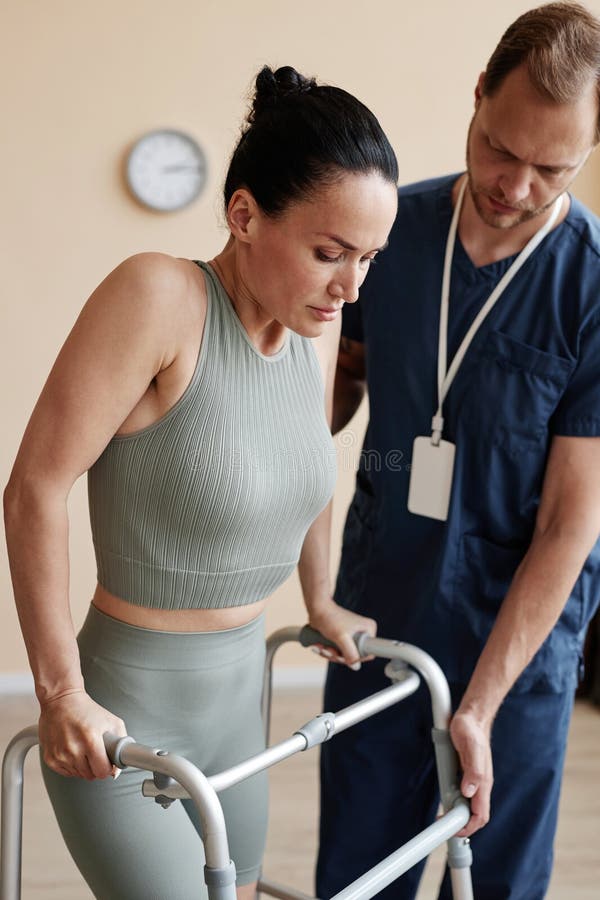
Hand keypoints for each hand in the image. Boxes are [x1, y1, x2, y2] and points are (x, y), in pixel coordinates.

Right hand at [39, 690, 126, 780]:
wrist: (61, 700)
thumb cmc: (86, 710)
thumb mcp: (111, 721)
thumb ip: (121, 744)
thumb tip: (117, 769)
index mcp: (90, 740)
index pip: (102, 771)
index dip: (107, 768)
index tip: (106, 762)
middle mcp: (73, 749)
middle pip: (90, 775)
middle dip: (95, 766)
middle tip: (94, 751)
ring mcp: (60, 755)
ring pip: (78, 775)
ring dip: (83, 765)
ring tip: (82, 747)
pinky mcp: (50, 758)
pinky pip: (65, 772)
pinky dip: (71, 764)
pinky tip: (72, 750)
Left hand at [307, 599, 376, 668]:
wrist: (317, 608)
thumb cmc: (329, 618)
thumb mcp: (341, 637)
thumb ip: (350, 652)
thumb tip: (355, 666)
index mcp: (368, 630)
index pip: (368, 653)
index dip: (354, 658)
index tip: (341, 654)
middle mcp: (362, 633)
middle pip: (353, 656)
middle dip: (338, 656)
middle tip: (328, 649)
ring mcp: (352, 637)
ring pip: (343, 656)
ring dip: (330, 653)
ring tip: (322, 646)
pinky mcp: (342, 639)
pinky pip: (337, 652)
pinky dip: (327, 651)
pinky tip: (319, 645)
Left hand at [449, 707, 493, 836]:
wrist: (472, 715)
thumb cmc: (471, 729)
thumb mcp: (470, 747)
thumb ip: (473, 770)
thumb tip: (469, 792)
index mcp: (483, 781)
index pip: (481, 814)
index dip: (468, 826)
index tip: (453, 830)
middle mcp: (481, 783)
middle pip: (476, 814)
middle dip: (462, 824)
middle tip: (443, 824)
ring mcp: (475, 778)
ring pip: (470, 804)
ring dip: (457, 812)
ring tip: (442, 815)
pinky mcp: (468, 772)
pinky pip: (465, 793)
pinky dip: (456, 800)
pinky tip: (446, 797)